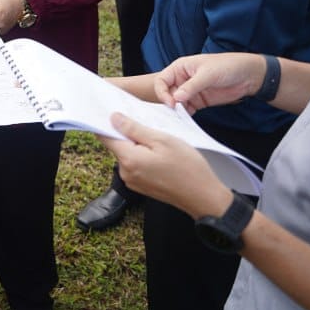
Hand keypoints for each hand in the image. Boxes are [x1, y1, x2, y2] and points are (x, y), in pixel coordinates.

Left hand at [97, 113, 233, 218]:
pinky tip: (160, 154)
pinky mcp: (141, 186)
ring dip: (138, 145)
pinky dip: (144, 156)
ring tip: (159, 141)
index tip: (118, 112)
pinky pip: (136, 165)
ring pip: (128, 154)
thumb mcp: (162, 140)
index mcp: (128, 159)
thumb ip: (134, 129)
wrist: (204, 197)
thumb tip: (113, 118)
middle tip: (149, 126)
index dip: (109, 123)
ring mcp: (133, 181)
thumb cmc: (187, 167)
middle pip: (117, 145)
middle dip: (128, 133)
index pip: (105, 137)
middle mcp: (125, 173)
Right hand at [155, 53, 266, 112]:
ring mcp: (191, 91)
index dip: (163, 92)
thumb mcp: (207, 74)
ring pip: (177, 103)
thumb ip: (191, 86)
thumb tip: (176, 98)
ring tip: (180, 119)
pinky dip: (186, 115)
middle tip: (175, 113)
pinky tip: (187, 120)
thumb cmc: (227, 66)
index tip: (171, 103)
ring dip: (177, 111)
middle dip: (169, 103)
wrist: (248, 76)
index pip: (162, 81)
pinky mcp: (199, 101)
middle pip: (167, 93)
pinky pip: (188, 109)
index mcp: (180, 68)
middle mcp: (182, 79)